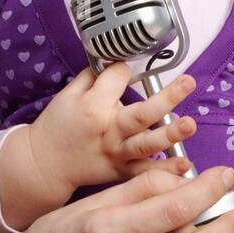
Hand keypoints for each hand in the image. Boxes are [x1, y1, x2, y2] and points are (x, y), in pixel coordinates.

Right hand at [28, 62, 198, 193]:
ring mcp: (116, 153)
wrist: (43, 163)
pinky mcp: (121, 171)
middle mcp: (108, 130)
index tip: (121, 70)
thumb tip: (116, 61)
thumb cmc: (57, 125)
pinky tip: (184, 166)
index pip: (119, 78)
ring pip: (146, 143)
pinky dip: (164, 171)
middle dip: (168, 97)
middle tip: (189, 81)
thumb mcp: (67, 94)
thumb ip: (92, 76)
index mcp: (93, 106)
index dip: (123, 69)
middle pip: (141, 113)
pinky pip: (145, 171)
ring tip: (190, 124)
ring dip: (170, 134)